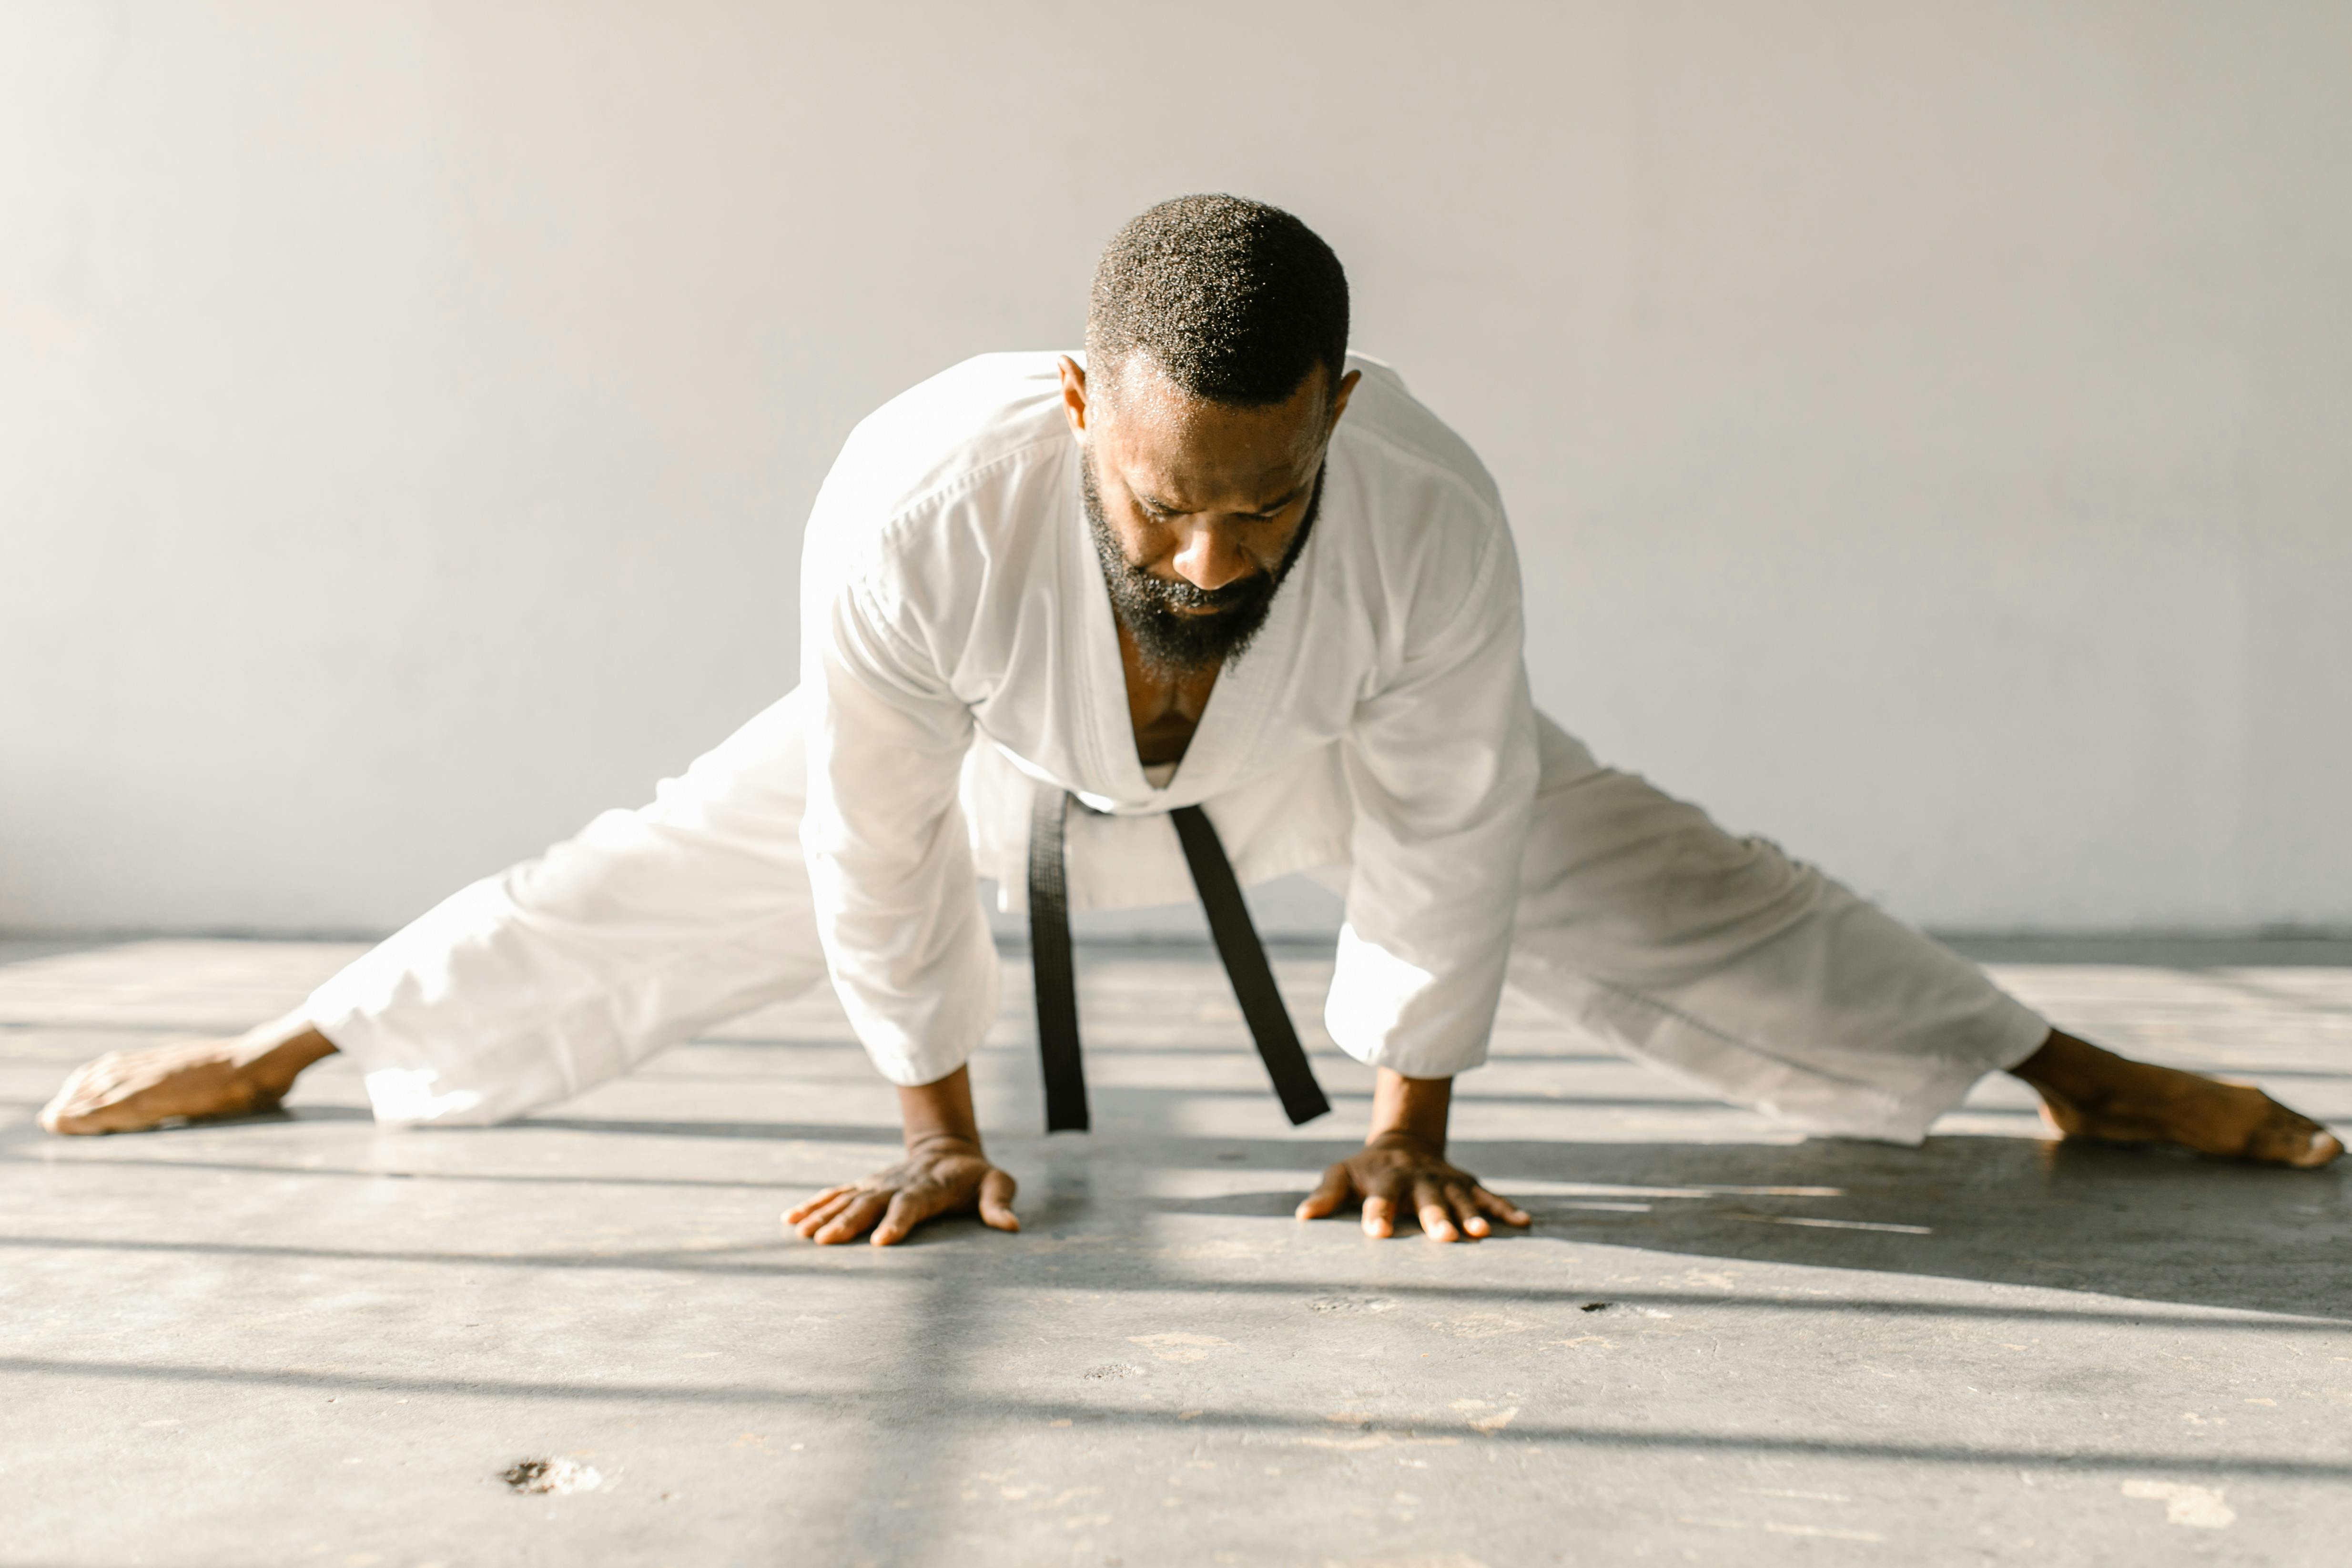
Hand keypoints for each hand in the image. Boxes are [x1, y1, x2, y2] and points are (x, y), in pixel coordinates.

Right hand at [785, 1134, 1018, 1246]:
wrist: (947, 1148)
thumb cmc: (975, 1176)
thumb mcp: (996, 1183)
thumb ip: (999, 1203)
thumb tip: (1012, 1227)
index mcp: (929, 1189)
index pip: (910, 1205)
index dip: (896, 1222)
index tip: (879, 1242)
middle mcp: (897, 1185)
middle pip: (870, 1203)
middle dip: (847, 1221)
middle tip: (823, 1241)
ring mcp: (878, 1184)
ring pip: (847, 1198)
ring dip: (823, 1214)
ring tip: (800, 1233)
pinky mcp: (865, 1185)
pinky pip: (836, 1193)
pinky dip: (813, 1204)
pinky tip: (790, 1219)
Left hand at [1296, 1132, 1530, 1241]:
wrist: (1403, 1143)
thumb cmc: (1368, 1170)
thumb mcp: (1342, 1174)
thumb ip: (1326, 1194)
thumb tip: (1303, 1216)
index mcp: (1386, 1181)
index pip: (1379, 1200)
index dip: (1377, 1214)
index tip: (1377, 1233)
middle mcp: (1418, 1181)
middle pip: (1426, 1200)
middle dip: (1435, 1217)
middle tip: (1443, 1238)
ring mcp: (1446, 1182)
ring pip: (1461, 1199)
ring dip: (1472, 1215)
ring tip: (1481, 1233)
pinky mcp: (1467, 1184)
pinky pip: (1489, 1196)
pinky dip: (1506, 1208)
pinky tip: (1524, 1223)